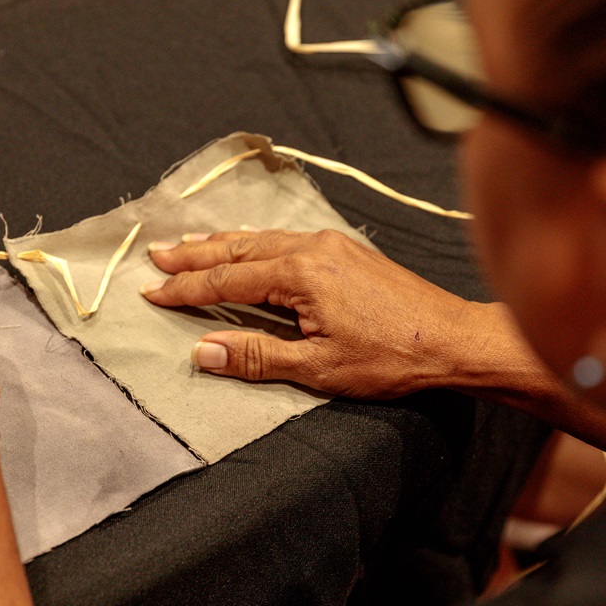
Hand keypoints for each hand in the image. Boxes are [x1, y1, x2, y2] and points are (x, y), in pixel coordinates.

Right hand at [141, 228, 503, 398]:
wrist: (453, 338)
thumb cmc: (391, 358)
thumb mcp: (319, 367)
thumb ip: (258, 357)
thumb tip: (203, 351)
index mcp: (301, 274)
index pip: (227, 281)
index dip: (186, 288)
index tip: (152, 292)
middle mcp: (312, 248)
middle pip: (239, 250)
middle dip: (194, 254)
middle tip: (156, 255)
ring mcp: (332, 244)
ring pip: (262, 239)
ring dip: (222, 243)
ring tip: (189, 243)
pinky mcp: (347, 250)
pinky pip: (286, 237)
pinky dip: (255, 241)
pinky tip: (249, 244)